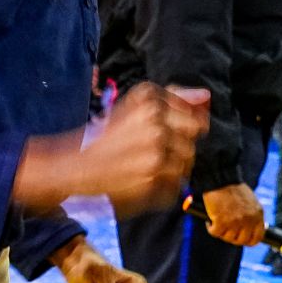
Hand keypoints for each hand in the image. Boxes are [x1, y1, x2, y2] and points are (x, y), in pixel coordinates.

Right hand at [12, 83, 206, 214]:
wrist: (76, 167)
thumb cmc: (108, 137)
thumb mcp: (136, 107)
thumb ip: (173, 97)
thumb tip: (205, 95)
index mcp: (150, 100)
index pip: (193, 114)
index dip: (180, 126)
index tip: (162, 132)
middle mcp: (155, 123)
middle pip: (194, 136)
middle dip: (179, 144)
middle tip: (153, 150)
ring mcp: (155, 153)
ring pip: (188, 161)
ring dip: (172, 166)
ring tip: (145, 166)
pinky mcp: (153, 180)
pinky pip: (176, 185)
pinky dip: (163, 187)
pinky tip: (142, 180)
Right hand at [199, 183, 265, 245]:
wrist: (221, 179)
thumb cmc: (233, 188)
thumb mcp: (250, 202)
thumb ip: (251, 216)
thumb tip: (247, 231)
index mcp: (258, 214)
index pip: (257, 238)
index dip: (248, 241)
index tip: (241, 240)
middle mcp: (248, 220)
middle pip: (241, 241)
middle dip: (232, 237)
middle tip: (225, 230)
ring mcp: (236, 222)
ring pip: (227, 238)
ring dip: (221, 231)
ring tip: (217, 220)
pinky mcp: (222, 222)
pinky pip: (215, 232)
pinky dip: (210, 227)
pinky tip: (210, 220)